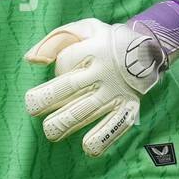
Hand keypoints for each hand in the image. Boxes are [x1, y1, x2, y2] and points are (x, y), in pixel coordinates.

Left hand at [23, 17, 168, 157]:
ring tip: (51, 132)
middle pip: (70, 87)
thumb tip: (30, 59)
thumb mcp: (82, 30)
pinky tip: (89, 148)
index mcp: (93, 49)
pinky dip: (103, 138)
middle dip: (47, 99)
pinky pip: (117, 125)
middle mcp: (105, 71)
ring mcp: (117, 92)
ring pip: (88, 110)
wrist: (148, 51)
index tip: (59, 72)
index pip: (66, 60)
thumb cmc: (104, 42)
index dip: (58, 66)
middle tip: (32, 108)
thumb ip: (53, 42)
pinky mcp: (130, 107)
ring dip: (66, 123)